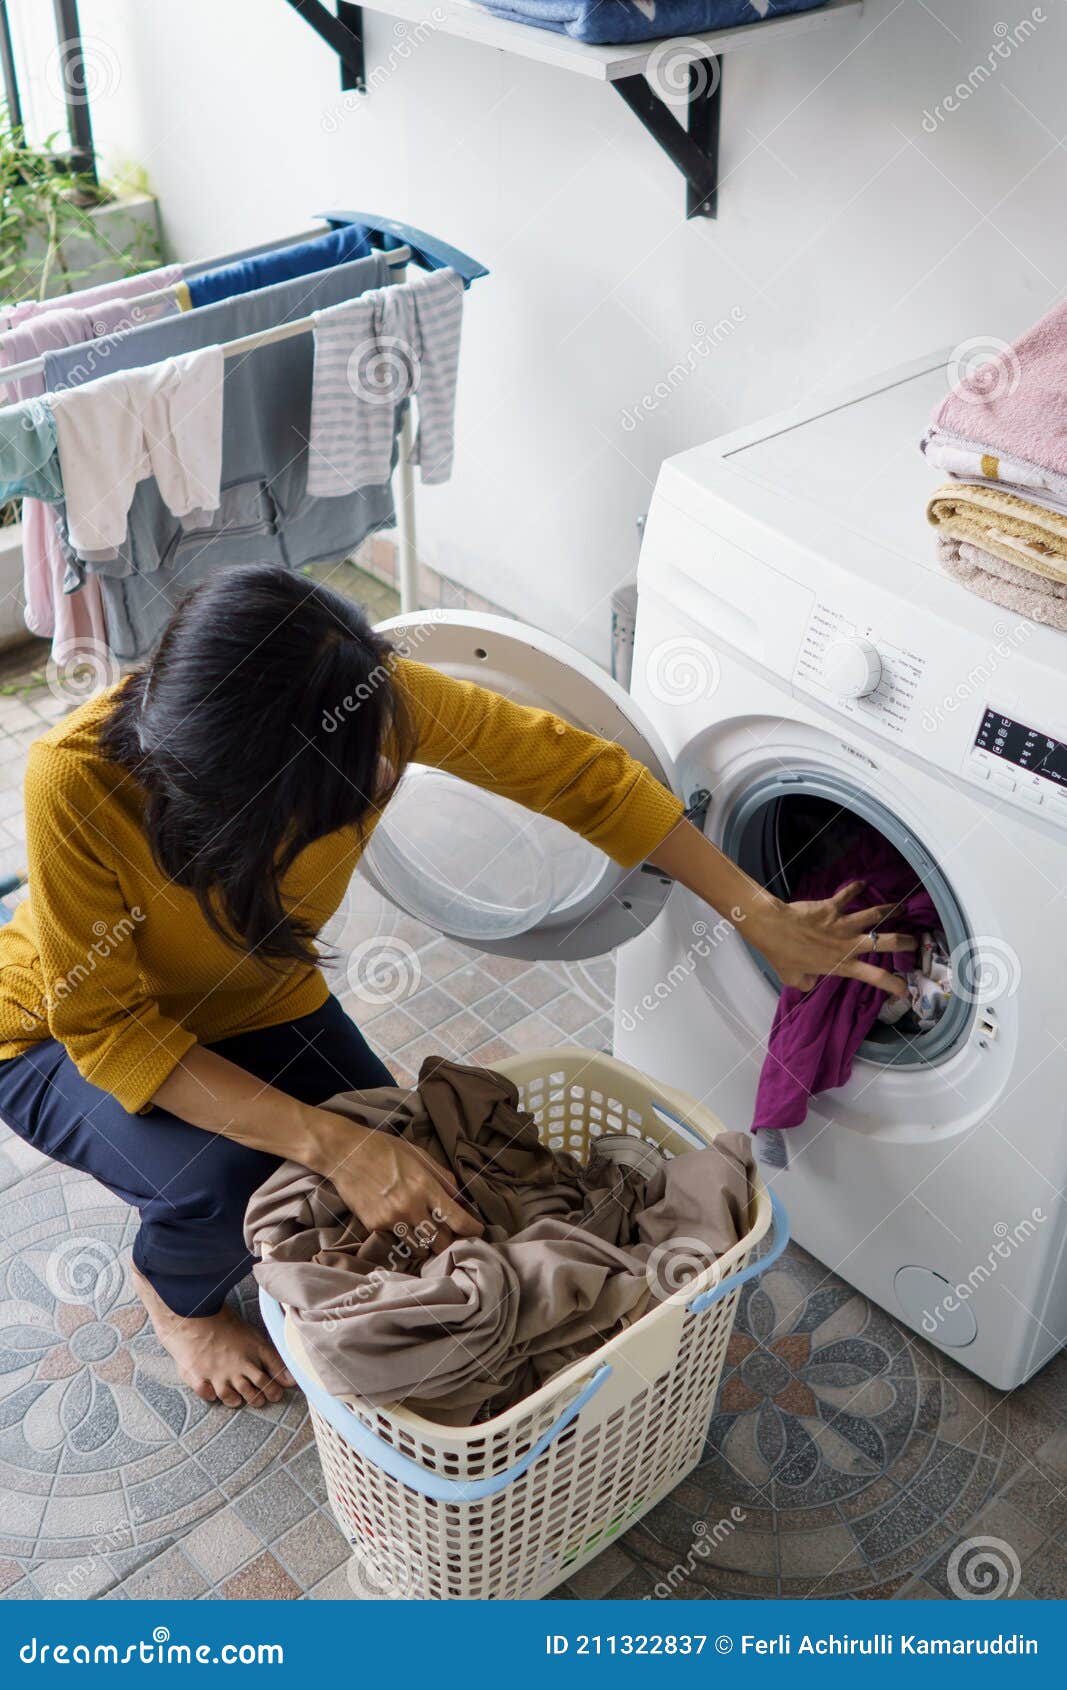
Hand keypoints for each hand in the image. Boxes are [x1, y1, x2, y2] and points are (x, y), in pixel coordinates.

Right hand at [318, 1114, 483, 1253]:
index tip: (477, 1231)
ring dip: (427, 1246)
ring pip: (419, 1248)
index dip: (472, 1230)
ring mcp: (392, 1219)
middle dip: (450, 1243)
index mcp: (425, 1186)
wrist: (346, 1153)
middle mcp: (411, 1206)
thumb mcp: (419, 1155)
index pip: (457, 1219)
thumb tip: (460, 1197)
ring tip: (430, 1240)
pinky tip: (406, 1232)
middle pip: (441, 1241)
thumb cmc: (384, 1149)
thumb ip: (442, 1178)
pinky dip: (404, 1240)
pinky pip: (397, 1242)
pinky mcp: (375, 1227)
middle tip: (454, 1240)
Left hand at [746, 881, 916, 996]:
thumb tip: (809, 982)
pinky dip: (856, 888)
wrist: (774, 929)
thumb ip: (807, 982)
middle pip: (887, 941)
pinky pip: (848, 894)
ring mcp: (843, 923)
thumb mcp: (794, 978)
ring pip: (875, 914)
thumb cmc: (782, 955)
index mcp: (842, 965)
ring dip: (890, 909)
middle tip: (916, 941)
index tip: (906, 990)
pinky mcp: (833, 906)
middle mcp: (849, 944)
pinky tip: (862, 883)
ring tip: (901, 907)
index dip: (894, 985)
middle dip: (906, 941)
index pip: (875, 978)